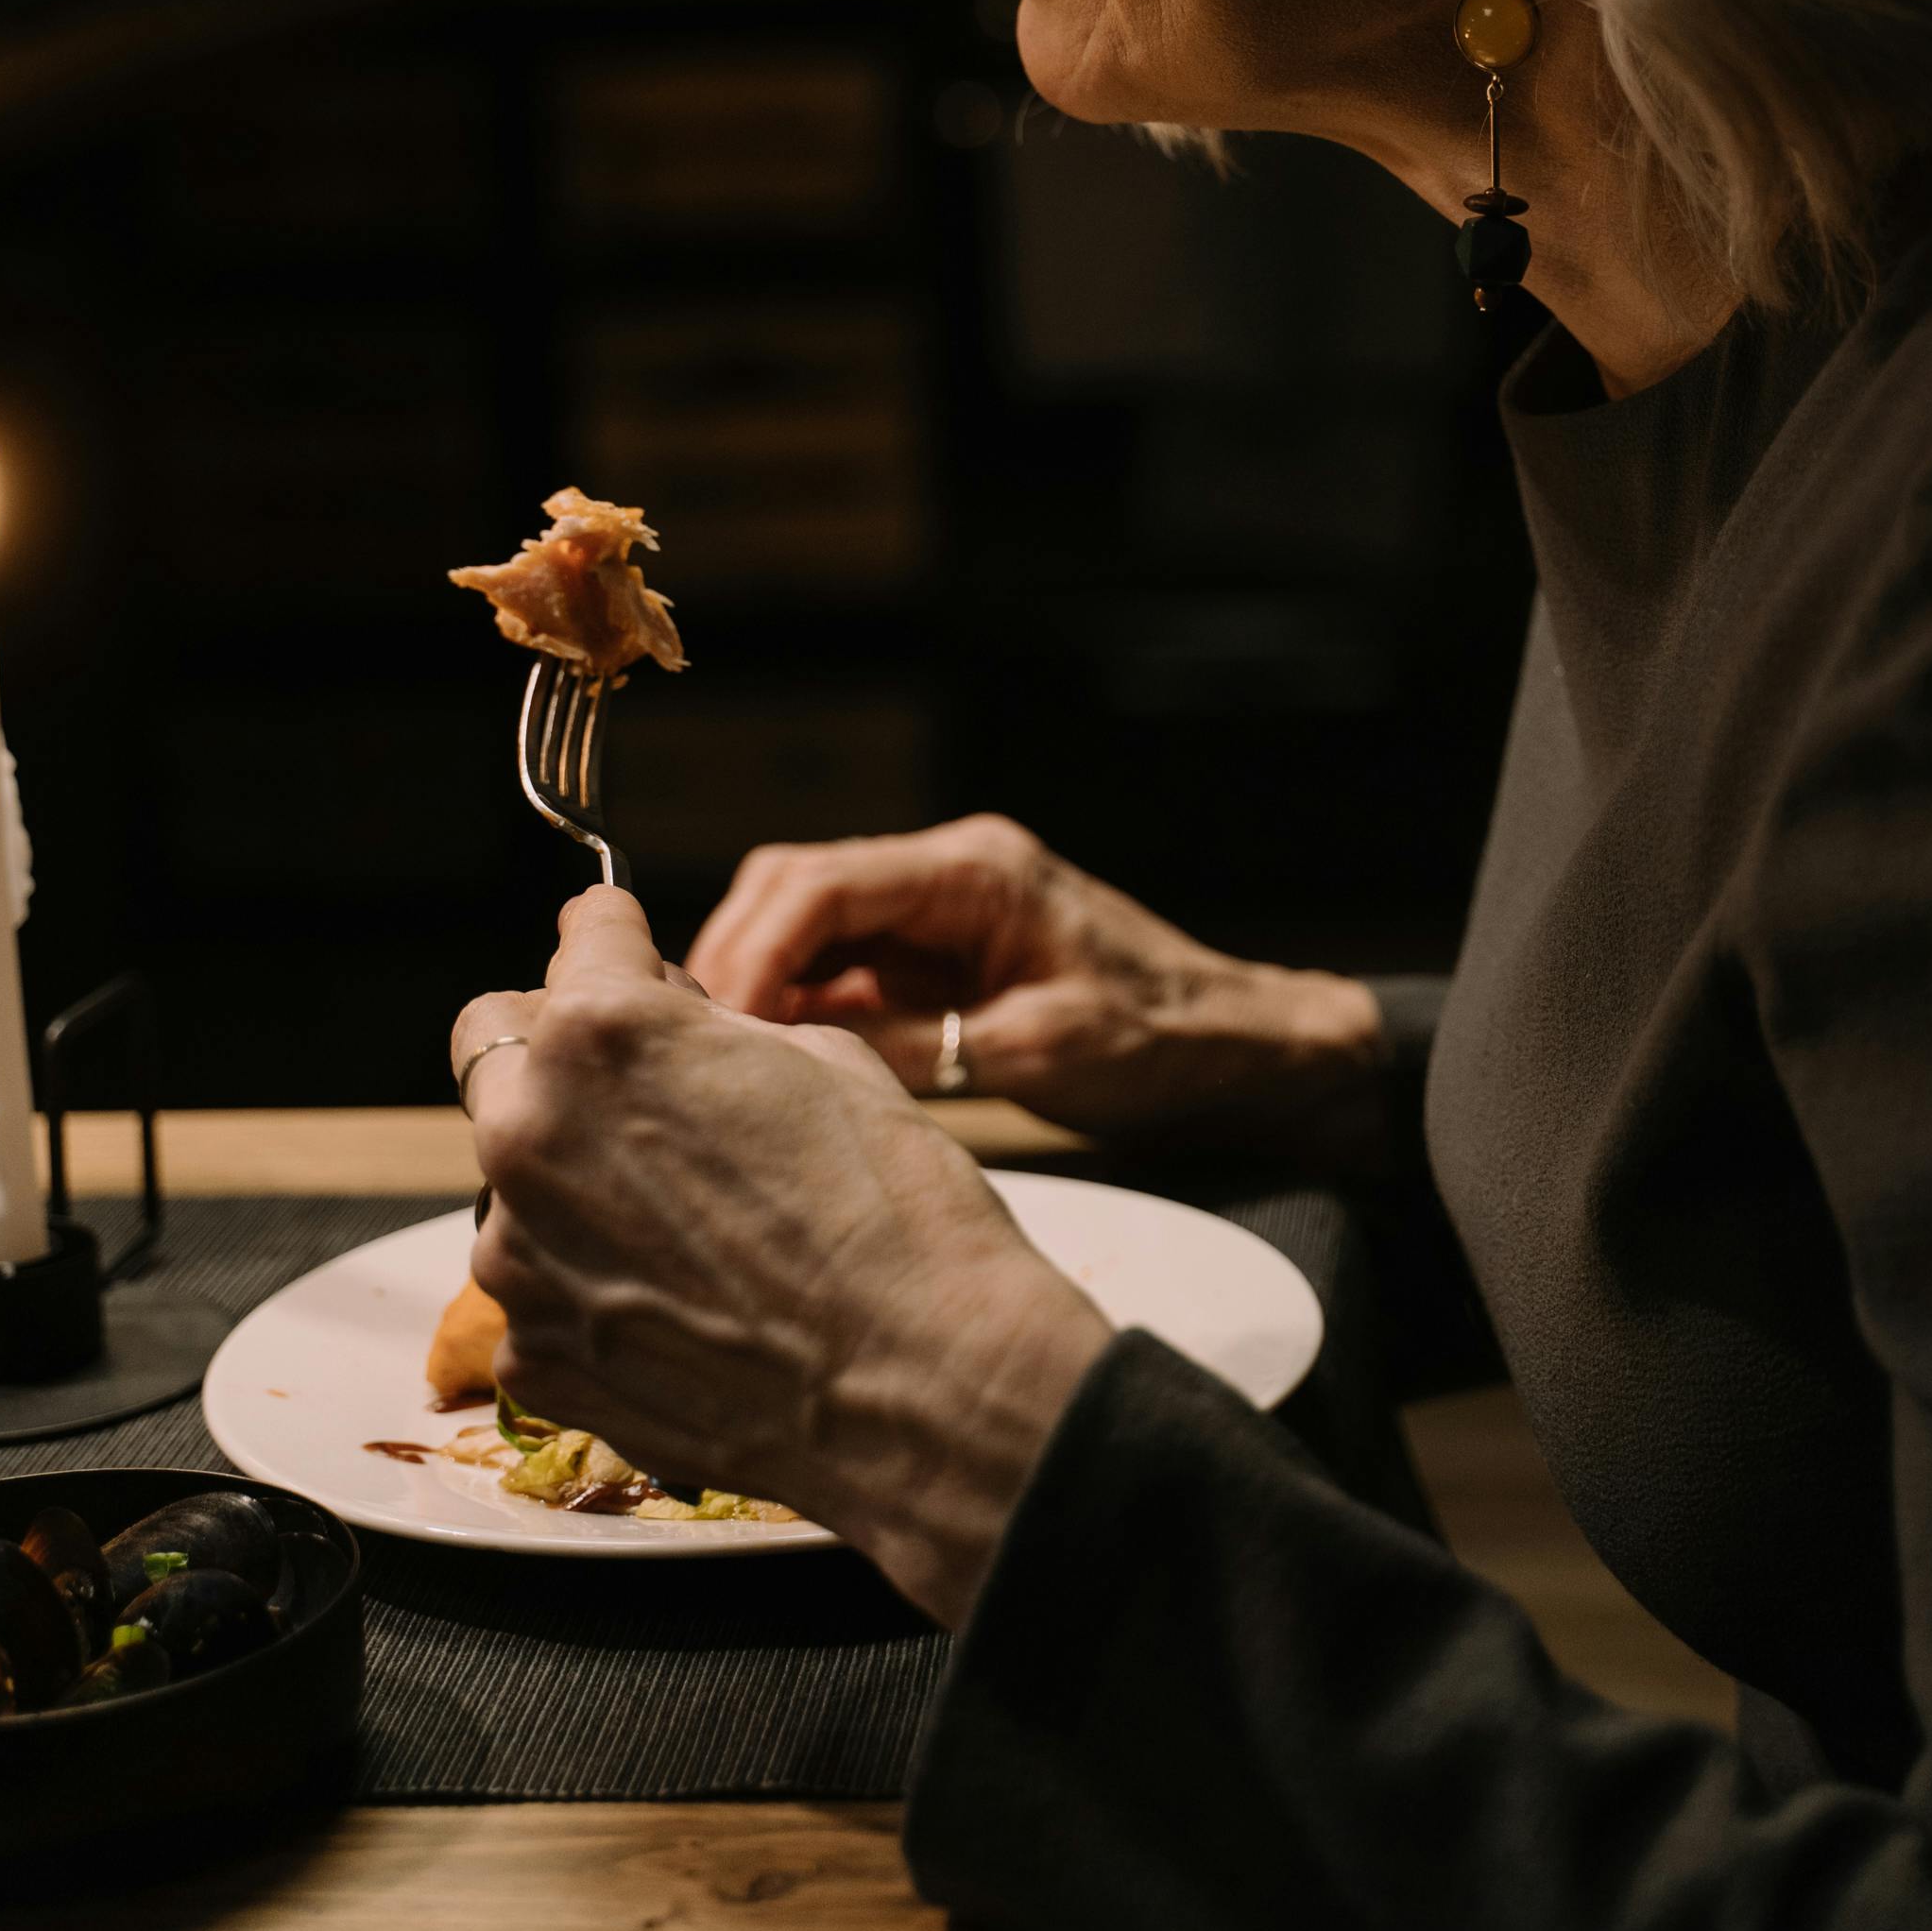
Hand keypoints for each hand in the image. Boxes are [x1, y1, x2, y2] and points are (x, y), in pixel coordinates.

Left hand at [451, 888, 1113, 1625]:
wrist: (925, 1388)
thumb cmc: (895, 1211)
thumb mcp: (818, 1057)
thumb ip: (707, 1028)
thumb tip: (668, 1024)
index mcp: (602, 1033)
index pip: (580, 934)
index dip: (616, 938)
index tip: (621, 945)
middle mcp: (531, 1133)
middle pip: (494, 1041)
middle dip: (560, 1044)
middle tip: (640, 1079)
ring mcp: (518, 1254)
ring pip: (513, 1173)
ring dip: (574, 1172)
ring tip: (688, 1220)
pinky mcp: (532, 1353)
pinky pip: (540, 1283)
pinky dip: (592, 1280)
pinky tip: (684, 1300)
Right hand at [688, 813, 1388, 1157]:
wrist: (1236, 1043)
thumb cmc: (1161, 1042)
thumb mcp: (1041, 1054)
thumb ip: (921, 1049)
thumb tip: (803, 1055)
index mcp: (975, 873)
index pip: (824, 884)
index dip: (752, 949)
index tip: (712, 1021)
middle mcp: (949, 870)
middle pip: (798, 886)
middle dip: (736, 955)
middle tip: (694, 1042)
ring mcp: (943, 907)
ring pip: (812, 921)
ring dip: (762, 980)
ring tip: (723, 1058)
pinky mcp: (943, 952)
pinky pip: (849, 963)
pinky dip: (803, 1004)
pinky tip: (777, 1060)